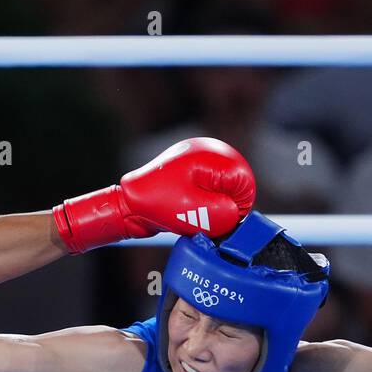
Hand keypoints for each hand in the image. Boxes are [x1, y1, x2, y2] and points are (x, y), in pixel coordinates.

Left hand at [51, 137, 255, 253]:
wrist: (127, 203)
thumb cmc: (156, 203)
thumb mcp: (194, 212)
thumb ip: (223, 213)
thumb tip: (236, 215)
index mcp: (212, 156)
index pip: (244, 182)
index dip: (234, 205)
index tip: (216, 216)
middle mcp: (208, 155)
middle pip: (233, 187)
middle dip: (221, 206)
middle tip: (199, 216)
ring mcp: (199, 165)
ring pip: (220, 194)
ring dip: (210, 209)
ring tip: (187, 213)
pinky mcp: (191, 177)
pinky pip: (207, 195)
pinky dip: (201, 207)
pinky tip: (184, 212)